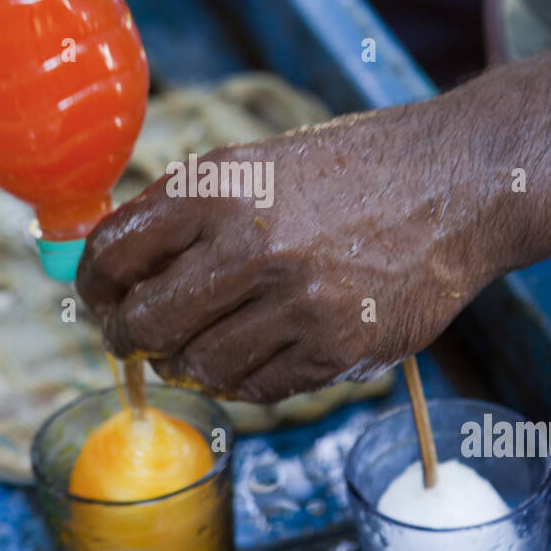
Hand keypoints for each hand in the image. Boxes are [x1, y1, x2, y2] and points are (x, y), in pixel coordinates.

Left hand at [77, 97, 499, 402]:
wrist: (456, 183)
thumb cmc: (349, 172)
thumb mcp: (257, 163)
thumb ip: (186, 211)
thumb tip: (114, 270)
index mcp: (217, 187)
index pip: (112, 253)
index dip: (93, 286)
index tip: (101, 299)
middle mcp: (250, 244)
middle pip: (145, 322)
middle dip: (129, 337)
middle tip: (137, 338)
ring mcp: (296, 301)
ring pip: (199, 366)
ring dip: (187, 364)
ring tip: (198, 347)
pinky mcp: (337, 347)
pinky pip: (257, 388)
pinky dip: (242, 379)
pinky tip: (252, 354)